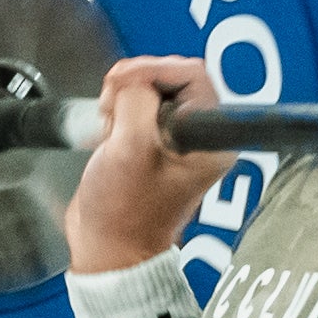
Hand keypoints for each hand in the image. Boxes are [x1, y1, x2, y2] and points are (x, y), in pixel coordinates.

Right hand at [62, 54, 235, 275]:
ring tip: (111, 127)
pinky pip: (137, 105)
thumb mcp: (129, 149)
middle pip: (171, 77)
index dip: (154, 71)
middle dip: (135, 85)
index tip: (124, 86)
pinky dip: (118, 110)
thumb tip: (132, 80)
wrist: (108, 246)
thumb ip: (136, 102)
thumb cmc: (123, 214)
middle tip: (113, 108)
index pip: (192, 74)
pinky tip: (110, 132)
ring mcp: (177, 139)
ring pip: (150, 88)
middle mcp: (200, 138)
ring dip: (123, 98)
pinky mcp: (155, 140)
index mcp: (210, 141)